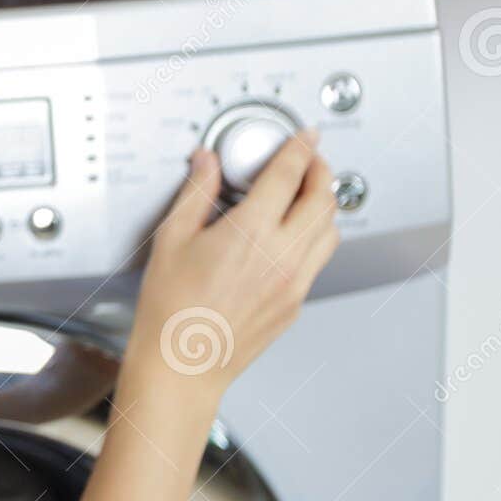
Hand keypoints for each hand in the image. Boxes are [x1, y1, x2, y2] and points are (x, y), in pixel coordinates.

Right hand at [123, 132, 341, 410]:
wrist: (181, 364)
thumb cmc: (170, 310)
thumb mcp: (171, 238)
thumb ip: (195, 192)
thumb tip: (205, 163)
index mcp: (250, 231)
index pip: (289, 174)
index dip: (301, 147)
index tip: (305, 136)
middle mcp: (280, 255)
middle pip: (324, 198)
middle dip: (321, 171)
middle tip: (309, 160)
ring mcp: (293, 282)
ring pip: (330, 231)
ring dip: (323, 206)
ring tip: (306, 197)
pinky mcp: (294, 303)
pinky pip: (318, 261)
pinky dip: (313, 239)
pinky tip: (291, 238)